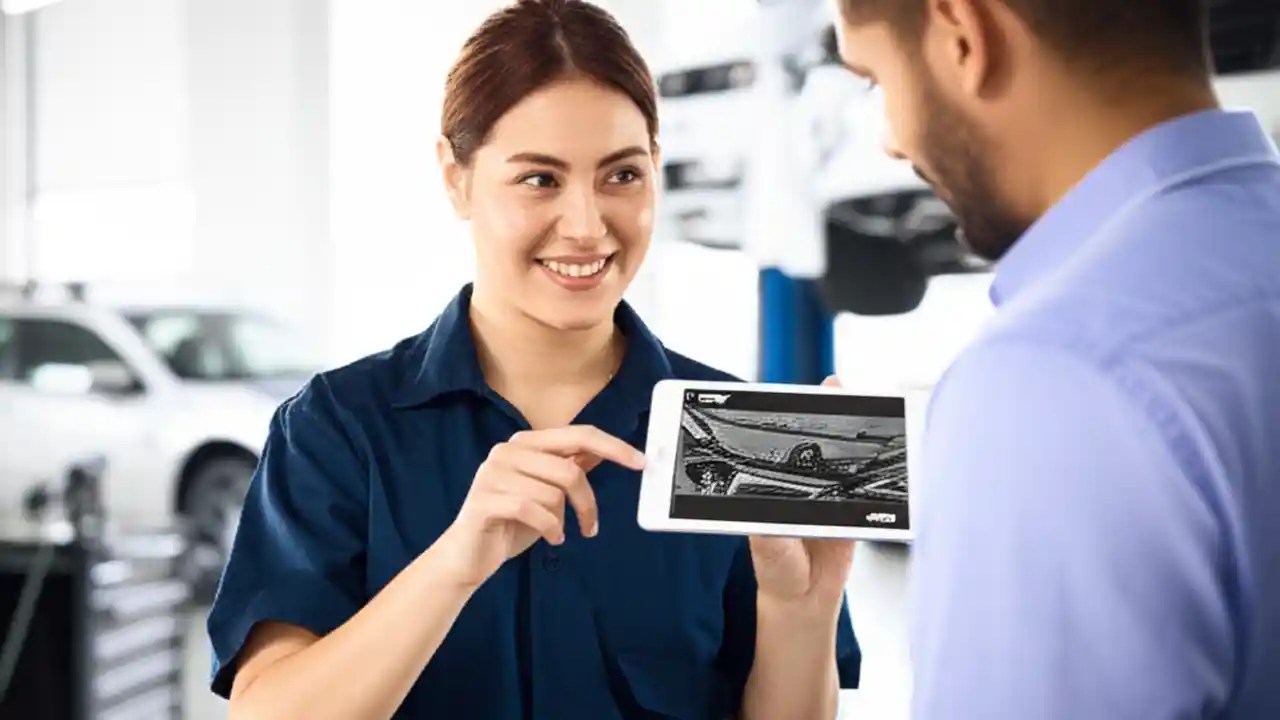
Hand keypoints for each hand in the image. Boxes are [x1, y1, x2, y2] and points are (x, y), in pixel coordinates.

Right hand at [436, 425, 645, 588]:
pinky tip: (549, 538)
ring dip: (563, 520)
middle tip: (591, 526)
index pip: (578, 434)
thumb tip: (601, 452)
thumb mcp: (547, 494)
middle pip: (569, 469)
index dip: (613, 446)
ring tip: (555, 532)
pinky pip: (534, 510)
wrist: (467, 556)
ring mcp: (492, 473)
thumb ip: (569, 469)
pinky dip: (549, 529)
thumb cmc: (510, 523)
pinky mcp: (485, 500)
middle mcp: (507, 451)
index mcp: (525, 443)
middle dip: (587, 503)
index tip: (641, 462)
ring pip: (553, 492)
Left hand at [749, 375, 855, 607]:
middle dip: (827, 414)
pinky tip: (880, 455)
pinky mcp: (851, 511)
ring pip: (841, 460)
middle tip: (836, 389)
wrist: (803, 599)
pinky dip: (873, 473)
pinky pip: (863, 488)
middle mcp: (801, 486)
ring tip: (858, 407)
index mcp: (774, 487)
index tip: (799, 396)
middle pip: (815, 443)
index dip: (790, 418)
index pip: (781, 445)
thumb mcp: (766, 549)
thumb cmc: (776, 570)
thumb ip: (769, 532)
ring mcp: (827, 496)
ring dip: (852, 437)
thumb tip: (767, 519)